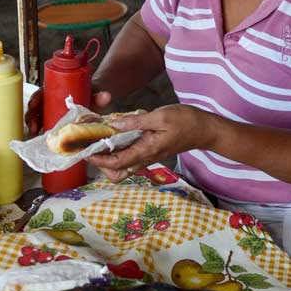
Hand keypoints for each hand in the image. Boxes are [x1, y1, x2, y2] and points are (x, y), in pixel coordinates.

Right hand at [24, 87, 114, 136]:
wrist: (94, 98)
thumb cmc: (91, 94)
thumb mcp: (93, 93)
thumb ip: (99, 95)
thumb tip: (106, 96)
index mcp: (55, 90)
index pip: (40, 93)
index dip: (35, 100)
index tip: (33, 105)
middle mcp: (50, 99)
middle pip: (36, 107)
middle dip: (32, 117)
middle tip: (34, 126)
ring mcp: (50, 110)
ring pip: (37, 117)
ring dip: (33, 126)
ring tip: (34, 133)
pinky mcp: (53, 120)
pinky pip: (43, 125)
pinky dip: (40, 132)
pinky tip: (38, 138)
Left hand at [87, 104, 215, 181]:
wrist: (204, 130)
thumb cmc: (186, 121)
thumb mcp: (160, 116)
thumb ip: (136, 121)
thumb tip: (114, 124)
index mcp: (146, 150)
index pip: (117, 163)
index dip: (99, 160)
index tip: (86, 152)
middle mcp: (145, 157)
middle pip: (118, 173)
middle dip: (103, 164)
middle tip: (94, 147)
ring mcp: (148, 156)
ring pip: (123, 167)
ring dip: (110, 158)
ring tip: (101, 140)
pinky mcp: (151, 151)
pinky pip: (130, 157)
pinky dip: (120, 151)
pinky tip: (116, 135)